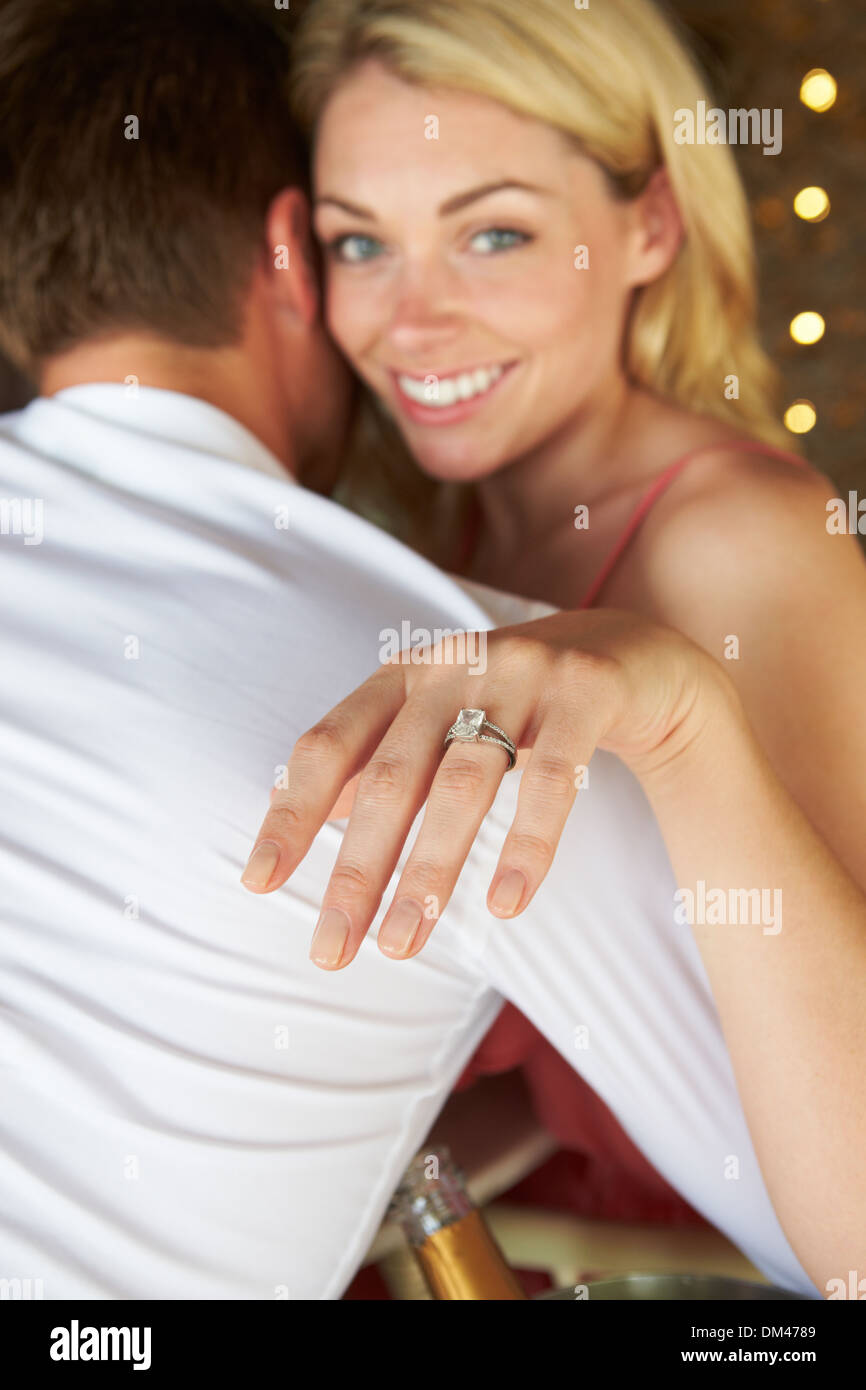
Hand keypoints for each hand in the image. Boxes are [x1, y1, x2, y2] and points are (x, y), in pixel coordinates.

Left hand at [241, 609, 726, 968]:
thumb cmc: (517, 705)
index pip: (330, 744)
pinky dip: (526, 844)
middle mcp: (453, 665)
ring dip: (428, 870)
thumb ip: (382, 762)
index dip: (291, 812)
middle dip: (357, 869)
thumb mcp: (442, 724)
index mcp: (404, 675)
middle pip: (390, 776)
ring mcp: (522, 671)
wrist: (631, 658)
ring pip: (464, 782)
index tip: (259, 882)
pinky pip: (552, 778)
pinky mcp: (586, 692)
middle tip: (332, 951)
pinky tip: (506, 904)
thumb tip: (306, 820)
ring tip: (401, 944)